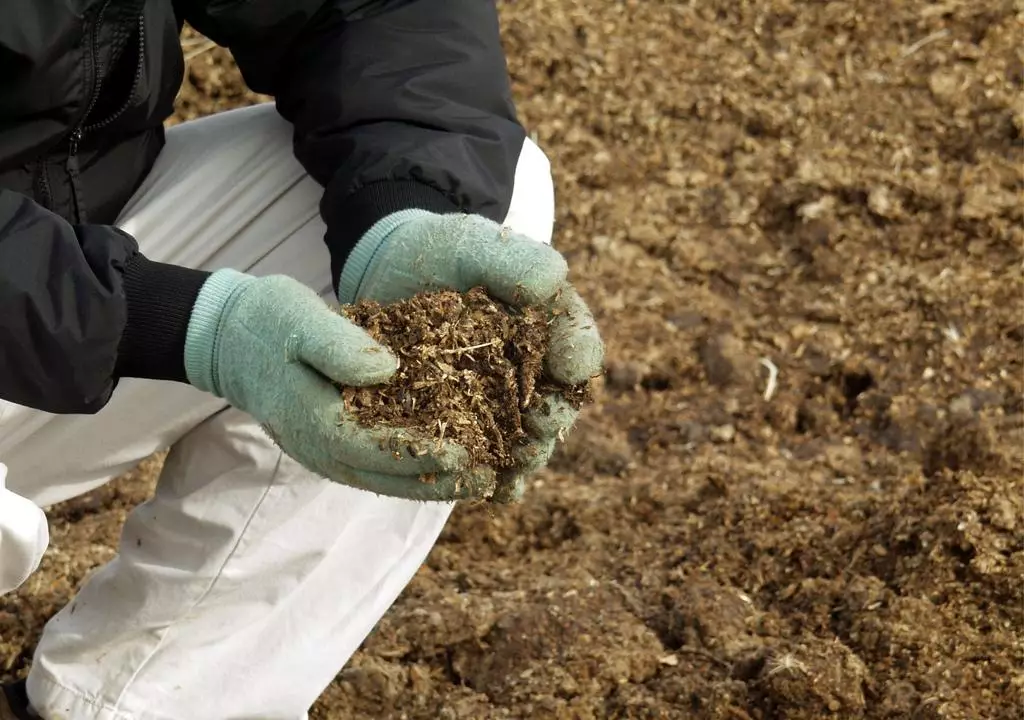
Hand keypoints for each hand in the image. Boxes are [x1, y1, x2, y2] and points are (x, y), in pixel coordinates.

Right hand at [183, 269, 494, 499]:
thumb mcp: (301, 319)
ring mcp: (325, 451)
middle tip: (489, 478)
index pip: (377, 450)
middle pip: (388, 477)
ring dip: (432, 484)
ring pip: (385, 479)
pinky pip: (378, 467)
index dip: (423, 455)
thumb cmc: (267, 321)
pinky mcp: (333, 443)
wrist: (229, 338)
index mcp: (314, 421)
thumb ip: (339, 346)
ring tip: (481, 480)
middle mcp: (321, 448)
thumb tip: (388, 370)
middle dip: (440, 481)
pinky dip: (414, 470)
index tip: (466, 454)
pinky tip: (449, 463)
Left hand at [338, 210, 604, 501]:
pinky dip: (496, 476)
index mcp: (549, 323)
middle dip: (552, 417)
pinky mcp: (467, 424)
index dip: (578, 355)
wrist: (393, 273)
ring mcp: (503, 400)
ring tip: (518, 468)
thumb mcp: (474, 245)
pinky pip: (491, 456)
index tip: (571, 365)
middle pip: (558, 400)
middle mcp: (535, 368)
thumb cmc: (443, 253)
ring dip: (527, 456)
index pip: (577, 342)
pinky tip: (495, 491)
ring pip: (528, 436)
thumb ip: (514, 261)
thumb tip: (554, 280)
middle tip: (541, 427)